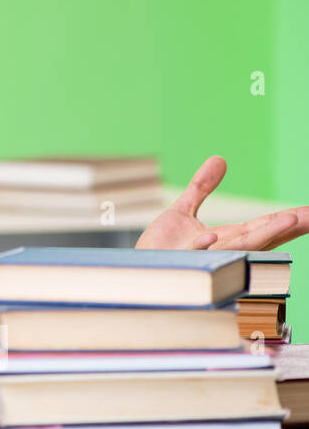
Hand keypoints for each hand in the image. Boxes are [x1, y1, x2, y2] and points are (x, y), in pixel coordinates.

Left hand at [136, 155, 308, 250]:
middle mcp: (224, 250)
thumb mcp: (183, 211)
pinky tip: (213, 236)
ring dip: (265, 234)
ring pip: (239, 246)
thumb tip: (220, 159)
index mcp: (229, 238)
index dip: (290, 218)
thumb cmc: (162, 247)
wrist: (137, 269)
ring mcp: (207, 257)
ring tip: (290, 220)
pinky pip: (196, 252)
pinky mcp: (184, 261)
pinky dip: (206, 245)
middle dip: (291, 226)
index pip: (266, 226)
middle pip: (264, 235)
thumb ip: (201, 187)